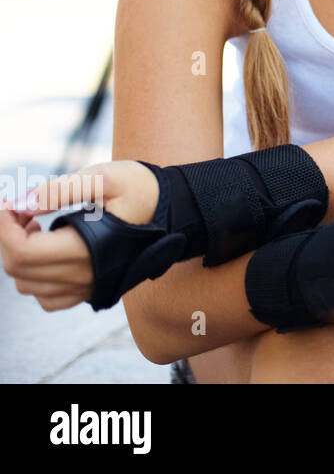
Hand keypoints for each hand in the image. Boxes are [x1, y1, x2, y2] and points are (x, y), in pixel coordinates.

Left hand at [0, 161, 160, 310]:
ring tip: (37, 227)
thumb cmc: (141, 189)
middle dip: (9, 236)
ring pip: (28, 285)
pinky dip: (36, 278)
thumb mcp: (104, 177)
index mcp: (87, 248)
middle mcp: (86, 274)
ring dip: (20, 256)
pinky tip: (48, 251)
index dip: (5, 226)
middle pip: (19, 269)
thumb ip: (60, 189)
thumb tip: (21, 203)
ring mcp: (88, 286)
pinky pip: (48, 298)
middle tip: (23, 210)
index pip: (22, 251)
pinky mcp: (92, 290)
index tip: (10, 203)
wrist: (175, 210)